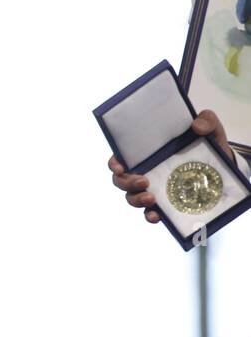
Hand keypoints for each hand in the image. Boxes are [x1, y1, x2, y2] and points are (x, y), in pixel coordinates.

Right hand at [108, 109, 234, 223]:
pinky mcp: (164, 204)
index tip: (119, 167)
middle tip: (144, 181)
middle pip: (120, 180)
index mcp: (146, 153)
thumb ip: (206, 120)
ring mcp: (152, 189)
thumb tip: (196, 127)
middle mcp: (144, 171)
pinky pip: (149, 213)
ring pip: (131, 198)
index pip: (120, 158)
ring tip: (152, 199)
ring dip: (136, 200)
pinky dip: (149, 216)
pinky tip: (157, 217)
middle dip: (126, 183)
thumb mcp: (209, 128)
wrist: (222, 164)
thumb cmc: (207, 144)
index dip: (114, 163)